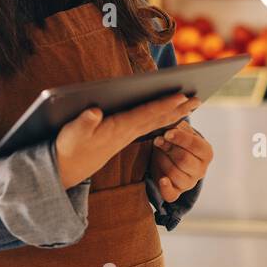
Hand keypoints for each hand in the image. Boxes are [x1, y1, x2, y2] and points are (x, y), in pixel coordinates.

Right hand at [55, 92, 199, 188]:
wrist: (67, 170)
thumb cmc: (69, 148)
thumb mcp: (72, 134)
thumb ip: (83, 123)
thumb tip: (94, 111)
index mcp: (119, 130)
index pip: (146, 115)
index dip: (164, 105)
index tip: (182, 97)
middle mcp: (128, 133)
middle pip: (158, 118)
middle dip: (178, 109)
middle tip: (199, 99)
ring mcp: (127, 135)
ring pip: (156, 122)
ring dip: (174, 113)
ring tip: (191, 104)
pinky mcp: (124, 136)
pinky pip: (149, 125)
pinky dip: (162, 118)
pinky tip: (171, 114)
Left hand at [149, 120, 213, 202]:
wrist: (169, 155)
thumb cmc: (176, 140)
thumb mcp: (180, 130)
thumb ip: (178, 127)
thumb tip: (172, 125)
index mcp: (206, 153)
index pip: (196, 146)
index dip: (181, 139)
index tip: (167, 133)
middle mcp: (201, 170)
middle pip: (184, 160)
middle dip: (169, 149)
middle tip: (157, 140)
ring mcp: (189, 183)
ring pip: (175, 174)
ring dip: (162, 161)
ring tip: (156, 152)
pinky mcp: (176, 192)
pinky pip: (171, 195)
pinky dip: (165, 188)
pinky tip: (162, 179)